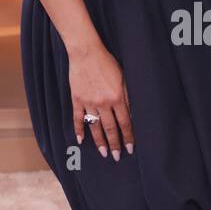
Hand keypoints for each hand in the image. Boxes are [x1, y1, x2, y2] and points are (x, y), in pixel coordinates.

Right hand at [68, 44, 133, 158]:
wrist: (86, 53)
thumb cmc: (107, 63)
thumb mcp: (123, 78)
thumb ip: (128, 97)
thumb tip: (133, 114)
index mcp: (117, 97)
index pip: (125, 122)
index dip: (128, 137)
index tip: (131, 148)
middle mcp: (103, 103)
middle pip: (111, 128)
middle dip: (115, 144)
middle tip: (118, 157)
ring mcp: (88, 103)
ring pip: (95, 127)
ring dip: (100, 141)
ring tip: (103, 153)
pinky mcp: (77, 100)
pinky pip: (78, 118)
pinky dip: (79, 130)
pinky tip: (80, 141)